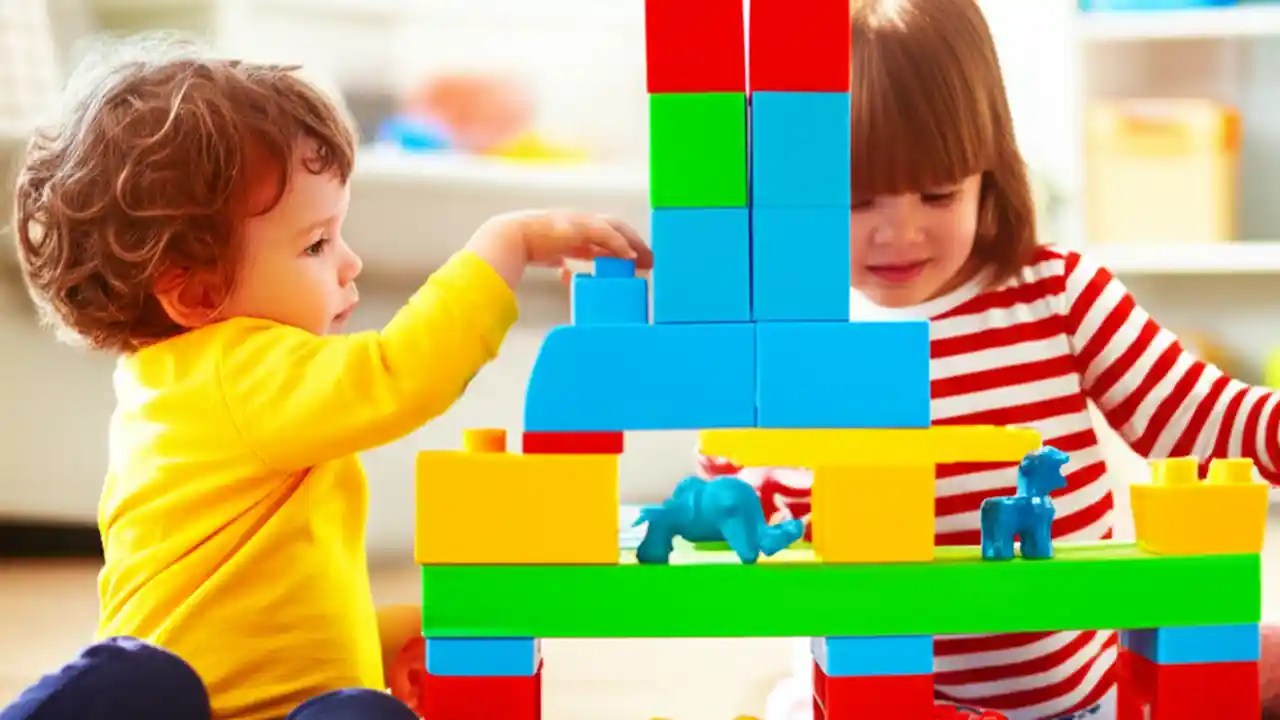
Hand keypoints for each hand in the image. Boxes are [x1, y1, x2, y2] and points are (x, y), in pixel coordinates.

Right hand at [468, 210, 651, 288]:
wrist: (507, 239)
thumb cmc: (520, 248)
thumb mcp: (548, 254)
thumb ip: (560, 259)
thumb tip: (566, 271)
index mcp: (573, 229)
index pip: (602, 234)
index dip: (619, 245)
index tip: (633, 259)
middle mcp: (578, 223)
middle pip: (613, 228)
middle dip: (632, 242)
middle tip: (649, 258)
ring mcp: (578, 223)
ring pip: (613, 228)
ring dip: (631, 242)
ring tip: (646, 258)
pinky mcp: (577, 228)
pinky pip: (604, 234)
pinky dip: (618, 244)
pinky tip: (629, 255)